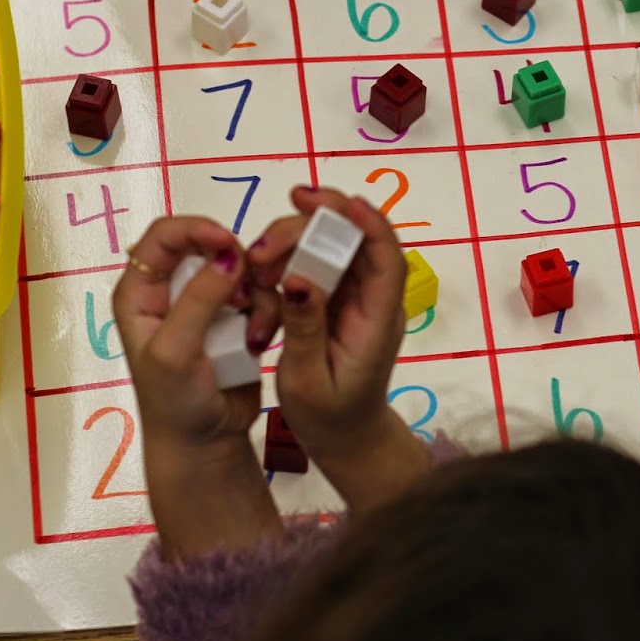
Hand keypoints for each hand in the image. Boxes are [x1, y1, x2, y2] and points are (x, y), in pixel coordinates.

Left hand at [114, 216, 257, 449]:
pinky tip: (258, 341)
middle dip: (234, 264)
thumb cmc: (175, 402)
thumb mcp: (175, 351)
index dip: (195, 230)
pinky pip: (261, 294)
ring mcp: (207, 304)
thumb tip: (228, 258)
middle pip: (209, 246)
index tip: (227, 243)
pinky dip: (267, 311)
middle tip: (245, 293)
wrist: (205, 442)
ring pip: (241, 270)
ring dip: (255, 294)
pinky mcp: (237, 319)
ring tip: (251, 330)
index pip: (164, 236)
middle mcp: (172, 291)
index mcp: (140, 292)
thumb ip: (198, 300)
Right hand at [247, 186, 428, 510]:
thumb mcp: (309, 381)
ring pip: (328, 248)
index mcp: (377, 320)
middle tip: (259, 249)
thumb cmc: (330, 419)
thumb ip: (306, 330)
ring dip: (289, 247)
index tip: (334, 201)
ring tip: (252, 267)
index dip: (367, 223)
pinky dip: (285, 266)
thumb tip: (299, 278)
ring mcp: (354, 299)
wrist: (346, 439)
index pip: (386, 259)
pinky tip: (258, 280)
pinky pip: (313, 268)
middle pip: (351, 242)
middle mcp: (372, 301)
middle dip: (307, 230)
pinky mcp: (335, 302)